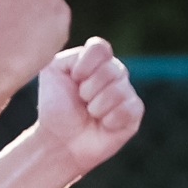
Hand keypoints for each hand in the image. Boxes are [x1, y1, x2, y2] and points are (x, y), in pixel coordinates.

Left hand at [34, 35, 142, 174]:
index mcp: (95, 61)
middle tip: (80, 100)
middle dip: (87, 90)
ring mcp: (126, 91)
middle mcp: (114, 72)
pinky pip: (128, 109)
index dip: (85, 65)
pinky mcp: (135, 112)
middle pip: (110, 69)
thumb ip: (66, 54)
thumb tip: (81, 50)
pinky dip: (109, 119)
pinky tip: (103, 124)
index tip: (73, 79)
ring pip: (118, 91)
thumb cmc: (56, 106)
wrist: (60, 139)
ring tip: (90, 113)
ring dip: (96, 107)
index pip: (100, 48)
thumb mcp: (52, 73)